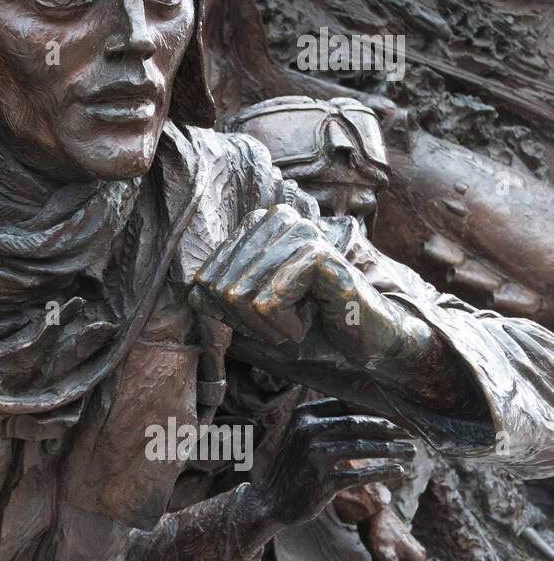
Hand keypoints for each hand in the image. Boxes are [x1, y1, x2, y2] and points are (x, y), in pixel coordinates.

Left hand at [190, 205, 431, 365]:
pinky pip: (266, 302)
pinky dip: (286, 326)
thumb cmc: (311, 326)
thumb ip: (219, 301)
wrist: (368, 341)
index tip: (268, 317)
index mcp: (255, 227)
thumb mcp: (251, 316)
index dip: (231, 315)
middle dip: (249, 322)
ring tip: (301, 321)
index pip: (204, 281)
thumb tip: (192, 292)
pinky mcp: (316, 253)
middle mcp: (275, 219)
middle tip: (286, 323)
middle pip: (218, 288)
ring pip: (239, 296)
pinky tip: (313, 318)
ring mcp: (298, 231)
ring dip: (269, 326)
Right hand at [242, 399, 415, 535]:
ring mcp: (313, 456)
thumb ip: (330, 423)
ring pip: (362, 447)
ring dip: (391, 450)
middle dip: (388, 428)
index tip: (400, 415)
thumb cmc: (296, 466)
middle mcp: (306, 431)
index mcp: (303, 414)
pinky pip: (359, 474)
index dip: (376, 410)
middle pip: (357, 424)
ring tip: (411, 452)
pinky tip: (399, 471)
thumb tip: (377, 416)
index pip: (347, 405)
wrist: (271, 500)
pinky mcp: (321, 482)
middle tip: (412, 434)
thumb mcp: (304, 436)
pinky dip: (382, 472)